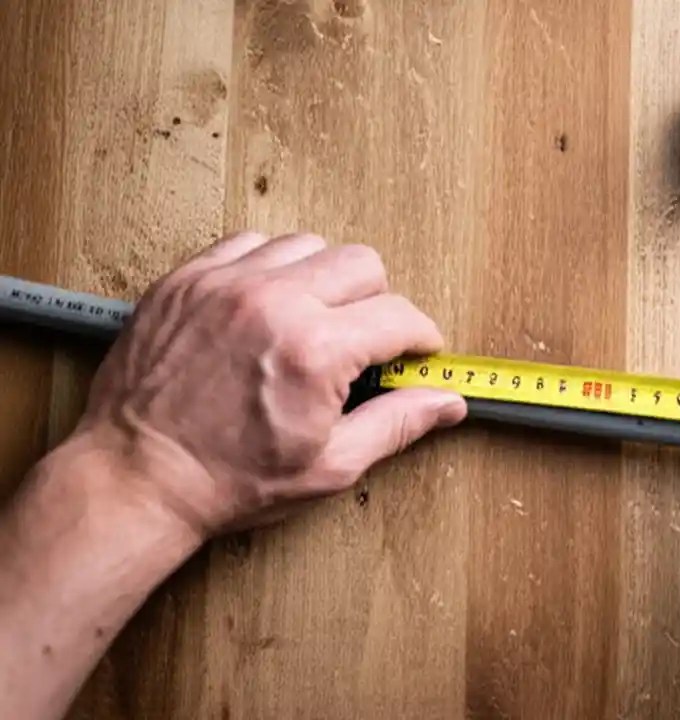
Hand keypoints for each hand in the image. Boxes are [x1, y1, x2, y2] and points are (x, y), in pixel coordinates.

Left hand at [71, 231, 465, 537]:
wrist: (137, 479)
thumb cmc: (225, 480)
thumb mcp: (329, 466)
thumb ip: (396, 424)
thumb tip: (445, 403)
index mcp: (314, 351)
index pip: (400, 316)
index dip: (422, 338)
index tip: (418, 351)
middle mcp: (273, 303)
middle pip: (363, 264)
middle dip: (377, 302)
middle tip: (364, 341)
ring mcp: (225, 284)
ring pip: (310, 245)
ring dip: (324, 279)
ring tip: (313, 321)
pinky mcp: (188, 279)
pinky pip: (251, 243)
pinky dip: (271, 267)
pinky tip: (269, 305)